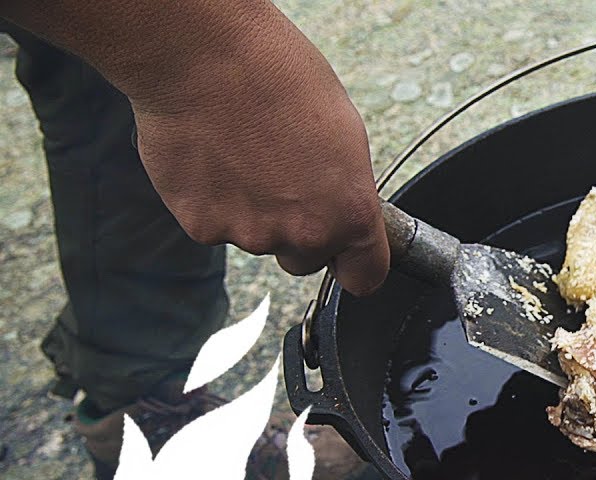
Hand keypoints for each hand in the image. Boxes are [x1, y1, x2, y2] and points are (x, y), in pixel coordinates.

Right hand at [131, 9, 388, 295]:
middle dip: (297, 231)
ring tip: (243, 153)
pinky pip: (214, 224)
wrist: (205, 57)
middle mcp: (304, 234)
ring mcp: (250, 235)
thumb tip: (342, 207)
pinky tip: (212, 157)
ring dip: (251, 210)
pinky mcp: (201, 227)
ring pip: (256, 239)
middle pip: (305, 259)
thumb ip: (346, 188)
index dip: (354, 265)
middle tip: (281, 178)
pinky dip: (212, 200)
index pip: (365, 276)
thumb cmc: (279, 77)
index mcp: (351, 213)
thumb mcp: (345, 133)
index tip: (347, 259)